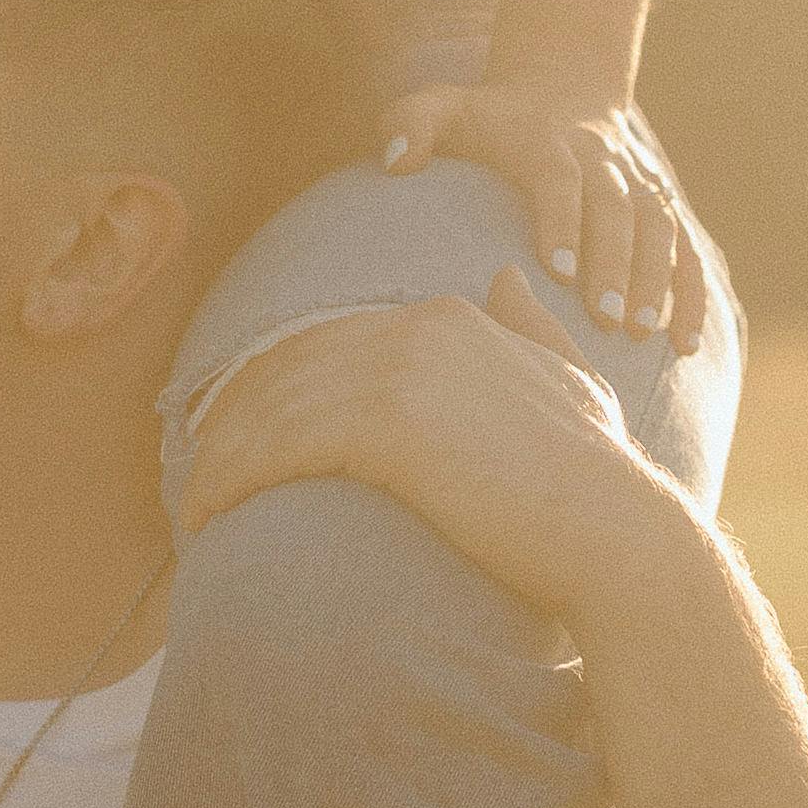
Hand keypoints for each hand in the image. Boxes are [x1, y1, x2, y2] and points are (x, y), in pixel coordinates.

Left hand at [173, 271, 701, 632]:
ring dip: (220, 459)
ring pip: (274, 408)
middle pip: (291, 367)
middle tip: (196, 466)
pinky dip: (231, 479)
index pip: (330, 341)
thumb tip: (505, 277)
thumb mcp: (569, 380)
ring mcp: (400, 371)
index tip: (237, 426)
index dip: (276, 385)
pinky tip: (206, 513)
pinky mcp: (385, 425)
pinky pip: (278, 447)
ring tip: (193, 503)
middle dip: (234, 418)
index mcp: (450, 318)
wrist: (614, 530)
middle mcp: (418, 328)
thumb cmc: (597, 476)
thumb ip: (530, 327)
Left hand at [379, 77, 711, 349]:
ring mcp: (638, 181)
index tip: (557, 270)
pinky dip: (691, 293)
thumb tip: (395, 163)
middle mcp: (602, 157)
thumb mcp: (444, 105)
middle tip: (607, 319)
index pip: (559, 178)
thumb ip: (412, 124)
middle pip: (617, 208)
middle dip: (615, 263)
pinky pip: (688, 248)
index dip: (562, 219)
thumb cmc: (487, 116)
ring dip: (657, 280)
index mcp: (547, 138)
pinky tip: (684, 343)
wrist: (563, 88)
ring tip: (644, 333)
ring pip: (660, 228)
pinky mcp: (661, 204)